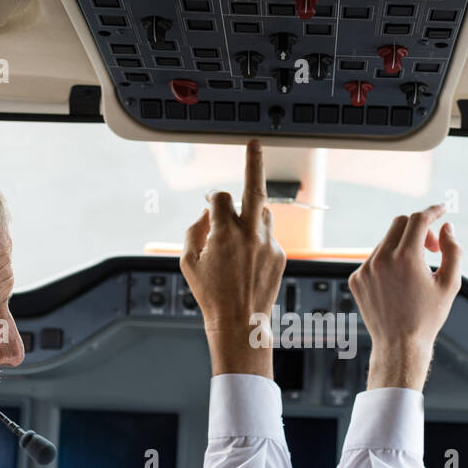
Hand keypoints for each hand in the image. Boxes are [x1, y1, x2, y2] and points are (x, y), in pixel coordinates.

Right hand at [180, 140, 286, 376]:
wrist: (240, 324)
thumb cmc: (210, 295)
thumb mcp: (187, 261)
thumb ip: (195, 229)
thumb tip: (208, 210)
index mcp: (224, 233)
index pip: (221, 197)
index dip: (213, 198)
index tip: (210, 201)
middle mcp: (249, 234)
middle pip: (254, 187)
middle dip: (254, 162)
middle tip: (255, 144)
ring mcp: (268, 244)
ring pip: (262, 213)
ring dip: (250, 214)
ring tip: (239, 232)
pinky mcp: (280, 255)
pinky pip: (267, 236)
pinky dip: (257, 241)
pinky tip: (247, 262)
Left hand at [348, 205, 461, 390]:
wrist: (400, 345)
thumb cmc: (427, 318)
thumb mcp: (450, 283)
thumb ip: (453, 250)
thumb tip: (446, 228)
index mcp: (406, 258)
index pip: (419, 219)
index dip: (433, 211)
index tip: (442, 210)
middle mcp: (382, 260)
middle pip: (400, 223)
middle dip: (419, 229)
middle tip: (432, 248)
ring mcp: (366, 269)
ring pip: (386, 241)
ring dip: (403, 247)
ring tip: (415, 273)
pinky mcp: (357, 279)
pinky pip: (374, 258)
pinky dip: (388, 262)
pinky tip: (398, 284)